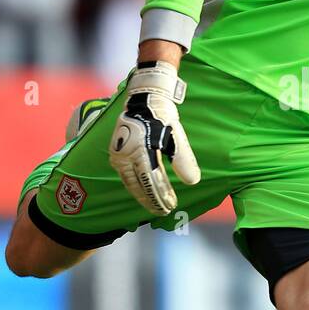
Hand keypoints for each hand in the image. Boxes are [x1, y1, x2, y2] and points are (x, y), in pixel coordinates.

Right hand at [108, 61, 199, 215]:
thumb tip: (193, 181)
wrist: (144, 98)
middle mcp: (125, 156)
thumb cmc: (162, 116)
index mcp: (140, 152)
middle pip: (139, 186)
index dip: (161, 197)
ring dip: (142, 195)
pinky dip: (134, 185)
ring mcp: (117, 155)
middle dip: (151, 200)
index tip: (170, 207)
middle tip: (163, 211)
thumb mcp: (176, 136)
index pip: (152, 182)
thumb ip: (183, 160)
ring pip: (130, 182)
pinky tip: (142, 190)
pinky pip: (125, 175)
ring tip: (154, 204)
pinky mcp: (115, 153)